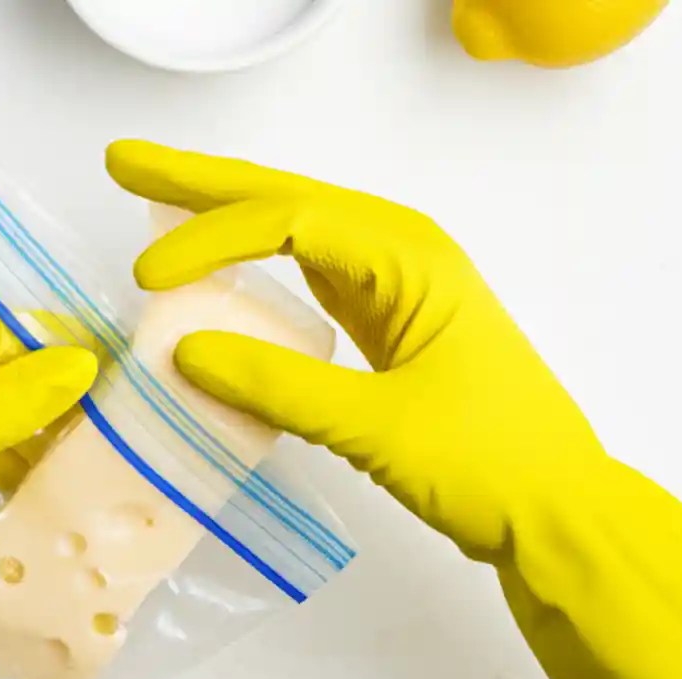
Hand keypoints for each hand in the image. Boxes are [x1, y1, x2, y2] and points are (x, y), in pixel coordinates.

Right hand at [108, 139, 603, 563]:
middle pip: (287, 201)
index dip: (212, 237)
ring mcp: (395, 288)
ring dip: (227, 220)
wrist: (555, 511)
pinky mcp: (387, 325)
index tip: (149, 277)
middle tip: (126, 164)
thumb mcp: (379, 426)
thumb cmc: (490, 463)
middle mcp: (401, 254)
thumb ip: (281, 387)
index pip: (290, 220)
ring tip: (158, 202)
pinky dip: (258, 269)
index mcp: (409, 256)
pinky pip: (309, 280)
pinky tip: (223, 269)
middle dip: (203, 184)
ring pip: (295, 234)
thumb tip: (185, 352)